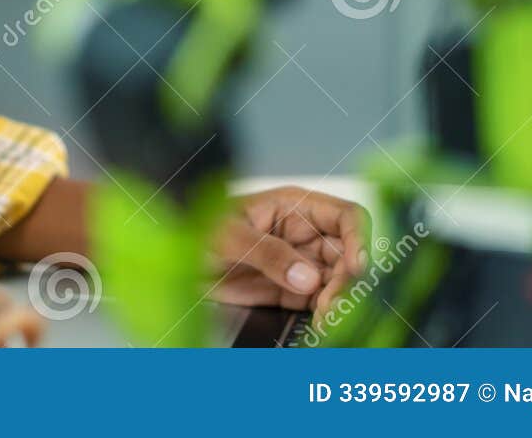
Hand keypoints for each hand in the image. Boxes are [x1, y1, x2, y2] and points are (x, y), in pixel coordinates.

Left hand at [210, 186, 369, 312]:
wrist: (172, 261)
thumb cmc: (195, 228)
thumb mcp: (227, 235)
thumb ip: (267, 253)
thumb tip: (307, 277)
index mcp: (295, 206)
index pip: (346, 217)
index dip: (359, 239)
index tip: (356, 267)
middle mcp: (305, 234)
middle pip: (348, 255)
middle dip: (349, 280)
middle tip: (334, 302)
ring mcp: (302, 264)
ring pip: (339, 282)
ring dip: (340, 301)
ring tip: (327, 318)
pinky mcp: (293, 292)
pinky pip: (321, 303)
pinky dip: (326, 316)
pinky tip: (320, 325)